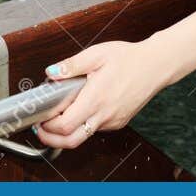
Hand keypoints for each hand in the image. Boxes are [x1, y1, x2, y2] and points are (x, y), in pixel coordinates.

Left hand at [33, 40, 165, 148]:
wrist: (156, 65)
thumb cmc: (130, 58)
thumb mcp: (97, 54)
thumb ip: (71, 65)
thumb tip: (51, 72)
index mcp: (96, 99)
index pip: (64, 125)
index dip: (47, 126)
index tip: (40, 118)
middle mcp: (104, 115)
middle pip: (71, 141)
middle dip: (51, 139)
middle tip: (41, 129)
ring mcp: (113, 121)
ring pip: (84, 137)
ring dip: (66, 134)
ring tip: (57, 120)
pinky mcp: (119, 122)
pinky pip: (96, 129)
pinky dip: (83, 126)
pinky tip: (80, 111)